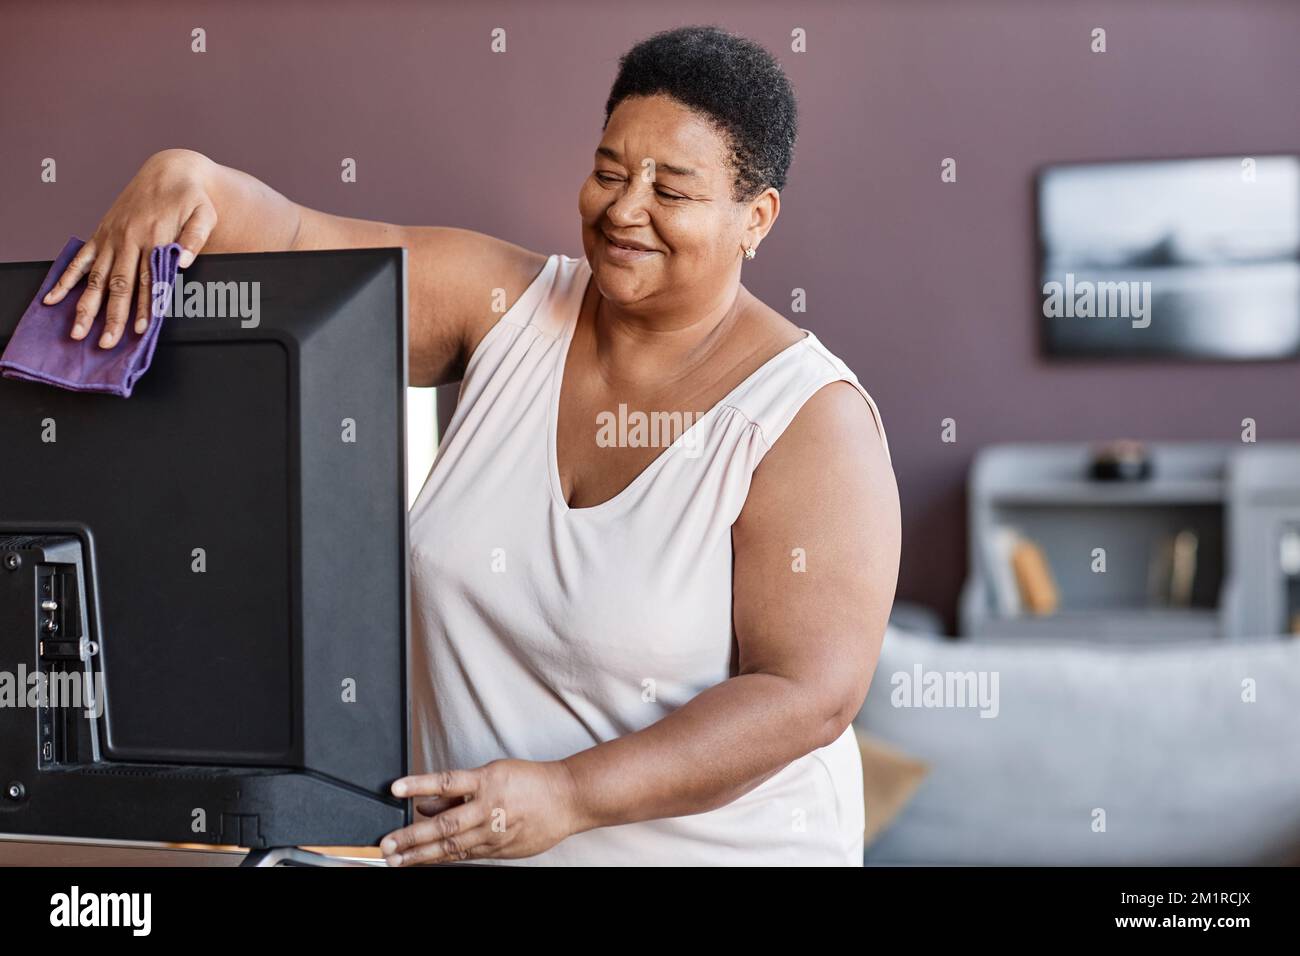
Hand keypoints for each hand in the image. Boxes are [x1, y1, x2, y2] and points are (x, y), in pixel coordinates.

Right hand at [43, 148, 217, 348]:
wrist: (169, 171)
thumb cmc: (190, 197)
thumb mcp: (203, 214)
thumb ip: (194, 238)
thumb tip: (184, 261)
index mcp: (154, 237)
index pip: (149, 279)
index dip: (144, 305)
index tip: (141, 329)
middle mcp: (128, 239)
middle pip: (119, 285)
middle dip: (113, 316)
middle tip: (107, 342)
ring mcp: (111, 237)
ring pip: (97, 278)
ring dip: (86, 305)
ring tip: (78, 330)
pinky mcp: (101, 234)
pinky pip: (80, 260)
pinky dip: (66, 279)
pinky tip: (54, 298)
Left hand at [380, 759, 584, 865]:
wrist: (567, 798)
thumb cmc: (530, 781)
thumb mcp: (494, 773)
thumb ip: (459, 790)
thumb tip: (426, 803)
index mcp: (487, 781)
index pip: (446, 781)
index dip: (419, 785)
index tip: (396, 788)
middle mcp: (489, 808)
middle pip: (444, 825)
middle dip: (411, 836)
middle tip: (387, 844)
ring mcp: (495, 833)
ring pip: (452, 847)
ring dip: (421, 854)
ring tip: (397, 859)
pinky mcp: (501, 849)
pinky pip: (467, 854)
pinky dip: (445, 858)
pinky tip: (426, 861)